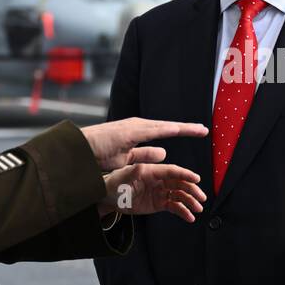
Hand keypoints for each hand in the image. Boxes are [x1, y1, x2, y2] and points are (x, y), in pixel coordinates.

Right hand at [80, 117, 207, 171]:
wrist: (80, 150)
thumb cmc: (99, 153)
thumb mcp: (127, 157)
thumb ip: (145, 154)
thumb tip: (164, 153)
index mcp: (139, 132)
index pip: (165, 132)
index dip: (182, 131)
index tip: (198, 132)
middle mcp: (138, 126)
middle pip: (168, 127)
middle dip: (187, 128)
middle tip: (205, 130)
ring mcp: (133, 127)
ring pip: (163, 126)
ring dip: (180, 127)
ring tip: (198, 130)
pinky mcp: (127, 131)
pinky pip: (150, 131)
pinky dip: (164, 130)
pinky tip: (177, 130)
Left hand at [101, 159, 205, 221]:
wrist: (110, 199)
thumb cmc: (114, 184)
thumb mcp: (122, 178)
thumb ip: (132, 173)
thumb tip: (138, 167)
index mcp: (152, 171)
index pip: (172, 171)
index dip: (185, 174)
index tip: (196, 178)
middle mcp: (159, 181)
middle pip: (180, 183)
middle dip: (192, 190)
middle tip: (200, 198)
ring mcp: (160, 192)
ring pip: (179, 196)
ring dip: (190, 202)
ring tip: (197, 209)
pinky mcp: (159, 203)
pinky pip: (174, 207)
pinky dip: (183, 211)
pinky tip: (189, 216)